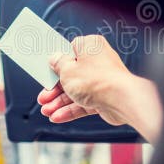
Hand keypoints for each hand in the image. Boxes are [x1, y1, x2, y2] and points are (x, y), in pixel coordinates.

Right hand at [38, 35, 162, 142]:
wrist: (120, 99)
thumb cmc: (96, 79)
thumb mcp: (67, 70)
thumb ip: (58, 65)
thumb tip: (54, 58)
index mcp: (90, 46)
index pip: (68, 52)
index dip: (56, 63)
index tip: (45, 71)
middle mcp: (98, 61)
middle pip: (71, 75)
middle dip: (54, 89)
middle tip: (43, 98)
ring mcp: (102, 80)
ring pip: (76, 91)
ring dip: (59, 102)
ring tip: (46, 111)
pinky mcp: (104, 97)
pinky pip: (84, 102)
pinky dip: (70, 109)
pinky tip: (57, 117)